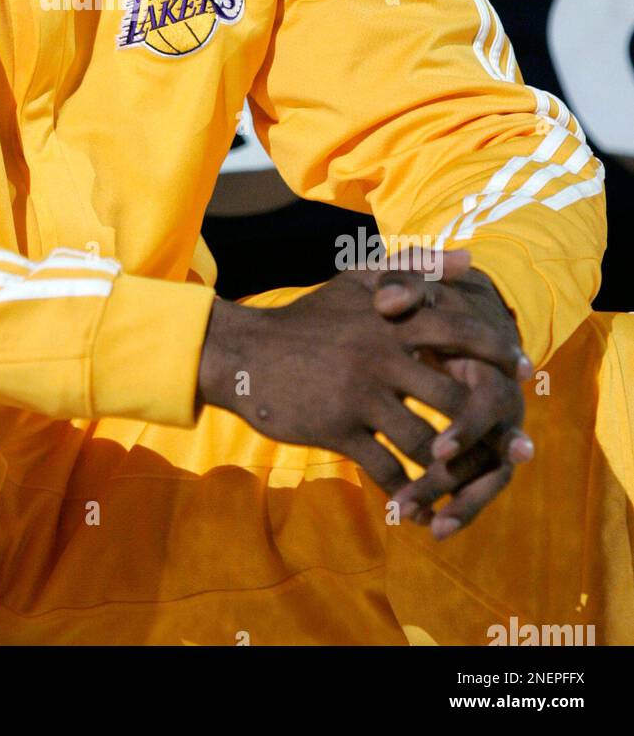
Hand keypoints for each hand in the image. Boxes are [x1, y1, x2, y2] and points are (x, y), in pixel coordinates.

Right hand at [197, 264, 526, 508]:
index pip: (461, 332)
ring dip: (452, 467)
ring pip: (427, 442)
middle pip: (455, 397)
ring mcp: (359, 394)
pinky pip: (387, 469)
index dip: (498, 352)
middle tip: (504, 442)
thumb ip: (413, 270)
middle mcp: (380, 354)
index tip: (522, 372)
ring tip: (468, 480)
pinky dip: (408, 493)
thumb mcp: (356, 283)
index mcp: (389, 318)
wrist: (244, 352)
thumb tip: (472, 260)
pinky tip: (418, 506)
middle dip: (485, 424)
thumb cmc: (308, 318)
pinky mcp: (336, 428)